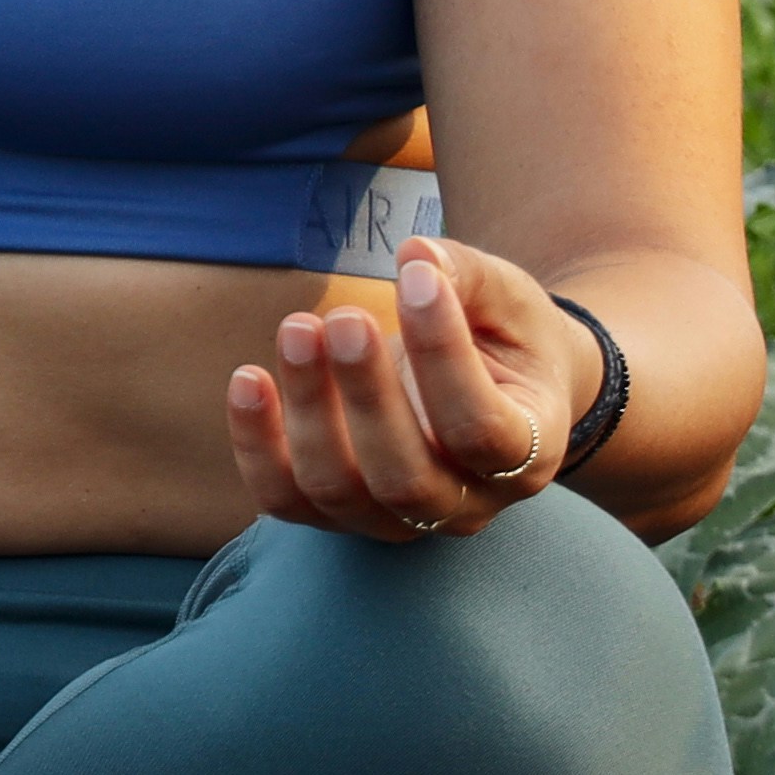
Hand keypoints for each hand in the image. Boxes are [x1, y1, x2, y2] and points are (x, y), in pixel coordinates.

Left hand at [227, 237, 577, 541]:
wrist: (495, 383)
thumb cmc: (502, 336)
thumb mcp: (508, 300)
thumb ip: (468, 277)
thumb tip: (416, 255)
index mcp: (526, 454)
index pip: (479, 429)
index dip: (442, 355)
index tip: (413, 278)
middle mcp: (466, 504)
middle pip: (403, 478)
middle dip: (365, 396)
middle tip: (344, 317)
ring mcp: (398, 519)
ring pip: (338, 491)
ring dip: (306, 410)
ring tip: (297, 328)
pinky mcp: (337, 511)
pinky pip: (284, 499)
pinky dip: (257, 444)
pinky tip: (247, 378)